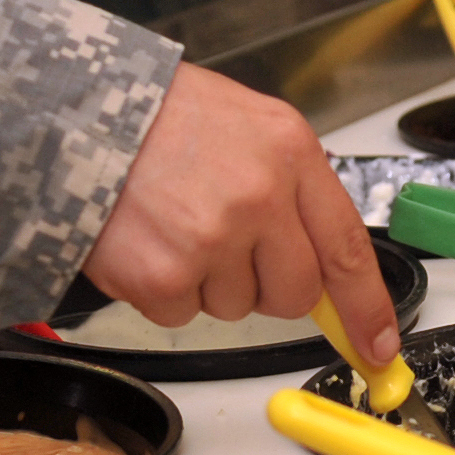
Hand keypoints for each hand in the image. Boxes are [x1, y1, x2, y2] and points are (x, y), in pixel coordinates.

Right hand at [83, 63, 398, 362]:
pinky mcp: (164, 276)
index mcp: (290, 153)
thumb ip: (293, 190)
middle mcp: (260, 197)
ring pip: (235, 306)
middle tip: (226, 245)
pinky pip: (182, 314)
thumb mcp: (250, 127)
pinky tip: (148, 240)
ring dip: (207, 280)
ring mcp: (212, 239)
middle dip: (267, 285)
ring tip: (175, 223)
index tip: (376, 344)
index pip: (348, 248)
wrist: (77, 110)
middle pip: (294, 293)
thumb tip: (322, 264)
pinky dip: (162, 288)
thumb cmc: (159, 115)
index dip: (365, 307)